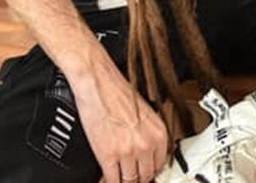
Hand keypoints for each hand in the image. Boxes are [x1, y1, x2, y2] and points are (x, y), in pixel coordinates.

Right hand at [68, 60, 168, 182]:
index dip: (148, 172)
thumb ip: (148, 136)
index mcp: (158, 133)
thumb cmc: (116, 92)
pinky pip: (113, 180)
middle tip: (129, 176)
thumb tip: (146, 154)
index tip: (142, 174)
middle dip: (137, 178)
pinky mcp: (108, 154)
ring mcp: (127, 151)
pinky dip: (110, 181)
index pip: (159, 166)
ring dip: (124, 180)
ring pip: (130, 180)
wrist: (97, 82)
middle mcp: (146, 143)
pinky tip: (106, 177)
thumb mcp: (144, 114)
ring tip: (118, 176)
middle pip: (145, 176)